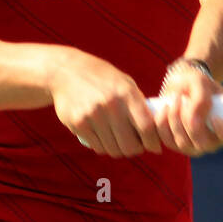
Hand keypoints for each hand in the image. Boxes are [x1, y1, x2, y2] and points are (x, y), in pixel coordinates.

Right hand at [45, 48, 162, 157]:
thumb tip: (156, 130)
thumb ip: (139, 104)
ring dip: (119, 150)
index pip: (146, 127)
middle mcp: (111, 104)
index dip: (153, 142)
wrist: (66, 71)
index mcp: (126, 93)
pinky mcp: (78, 123)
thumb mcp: (124, 83)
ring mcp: (93, 115)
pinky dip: (103, 147)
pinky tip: (104, 139)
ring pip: (113, 149)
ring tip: (119, 143)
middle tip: (136, 147)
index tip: (154, 146)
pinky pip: (97, 146)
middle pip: (130, 144)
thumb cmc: (102, 78)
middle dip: (135, 150)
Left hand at [152, 60, 222, 156]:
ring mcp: (197, 146)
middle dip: (189, 121)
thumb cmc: (196, 83)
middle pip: (205, 144)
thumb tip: (195, 121)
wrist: (180, 83)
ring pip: (184, 143)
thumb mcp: (200, 82)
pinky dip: (163, 124)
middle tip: (182, 99)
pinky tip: (165, 109)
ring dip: (175, 119)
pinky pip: (169, 142)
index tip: (215, 117)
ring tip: (174, 99)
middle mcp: (217, 140)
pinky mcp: (179, 146)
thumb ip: (201, 100)